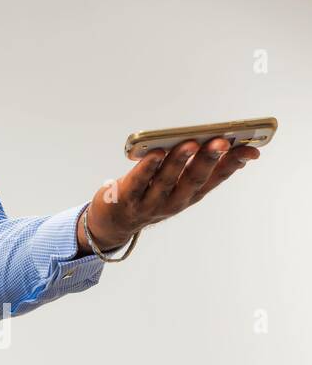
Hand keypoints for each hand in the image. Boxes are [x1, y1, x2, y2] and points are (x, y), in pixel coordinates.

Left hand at [79, 137, 260, 253]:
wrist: (112, 222)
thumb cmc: (149, 194)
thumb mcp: (176, 185)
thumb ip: (196, 168)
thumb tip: (224, 146)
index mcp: (190, 195)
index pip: (216, 179)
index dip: (233, 165)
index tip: (251, 150)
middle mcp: (174, 201)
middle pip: (193, 180)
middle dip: (208, 160)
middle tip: (221, 141)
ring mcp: (150, 202)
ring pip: (167, 180)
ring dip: (179, 161)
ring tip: (189, 142)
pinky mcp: (126, 198)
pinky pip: (138, 181)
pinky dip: (147, 167)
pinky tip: (153, 152)